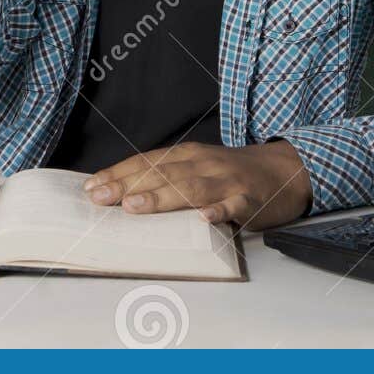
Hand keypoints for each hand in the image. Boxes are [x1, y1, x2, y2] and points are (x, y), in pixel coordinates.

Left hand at [83, 139, 313, 229]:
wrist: (282, 169)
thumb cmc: (230, 173)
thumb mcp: (197, 167)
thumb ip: (168, 176)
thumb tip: (126, 193)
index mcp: (186, 156)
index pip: (145, 162)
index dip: (118, 174)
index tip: (92, 187)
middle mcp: (202, 164)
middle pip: (161, 173)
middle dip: (128, 185)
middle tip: (102, 198)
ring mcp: (226, 181)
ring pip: (191, 188)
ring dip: (161, 196)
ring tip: (136, 206)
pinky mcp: (249, 200)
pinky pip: (233, 206)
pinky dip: (219, 211)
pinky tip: (205, 218)